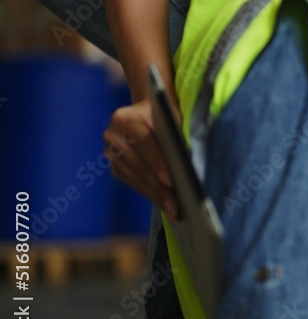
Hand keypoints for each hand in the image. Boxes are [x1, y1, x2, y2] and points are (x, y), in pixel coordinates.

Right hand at [103, 100, 177, 221]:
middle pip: (139, 164)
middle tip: (175, 205)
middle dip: (158, 186)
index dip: (158, 163)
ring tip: (172, 209)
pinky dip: (148, 192)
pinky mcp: (114, 164)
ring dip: (154, 194)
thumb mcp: (173, 119)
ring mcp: (110, 150)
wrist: (147, 109)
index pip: (145, 142)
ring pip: (134, 176)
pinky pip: (131, 181)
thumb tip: (185, 168)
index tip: (170, 182)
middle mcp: (112, 133)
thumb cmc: (167, 116)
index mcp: (126, 117)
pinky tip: (161, 202)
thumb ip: (175, 138)